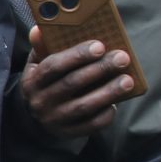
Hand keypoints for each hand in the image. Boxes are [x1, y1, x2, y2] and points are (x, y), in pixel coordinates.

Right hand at [19, 27, 136, 137]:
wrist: (35, 120)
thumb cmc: (44, 84)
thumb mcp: (37, 66)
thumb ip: (41, 47)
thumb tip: (40, 28)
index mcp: (32, 81)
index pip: (53, 66)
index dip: (76, 55)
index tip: (100, 46)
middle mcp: (41, 101)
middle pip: (72, 84)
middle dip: (99, 69)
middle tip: (122, 58)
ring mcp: (55, 119)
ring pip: (84, 105)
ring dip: (108, 92)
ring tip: (128, 80)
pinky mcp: (69, 133)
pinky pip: (91, 125)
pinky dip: (105, 114)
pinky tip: (117, 103)